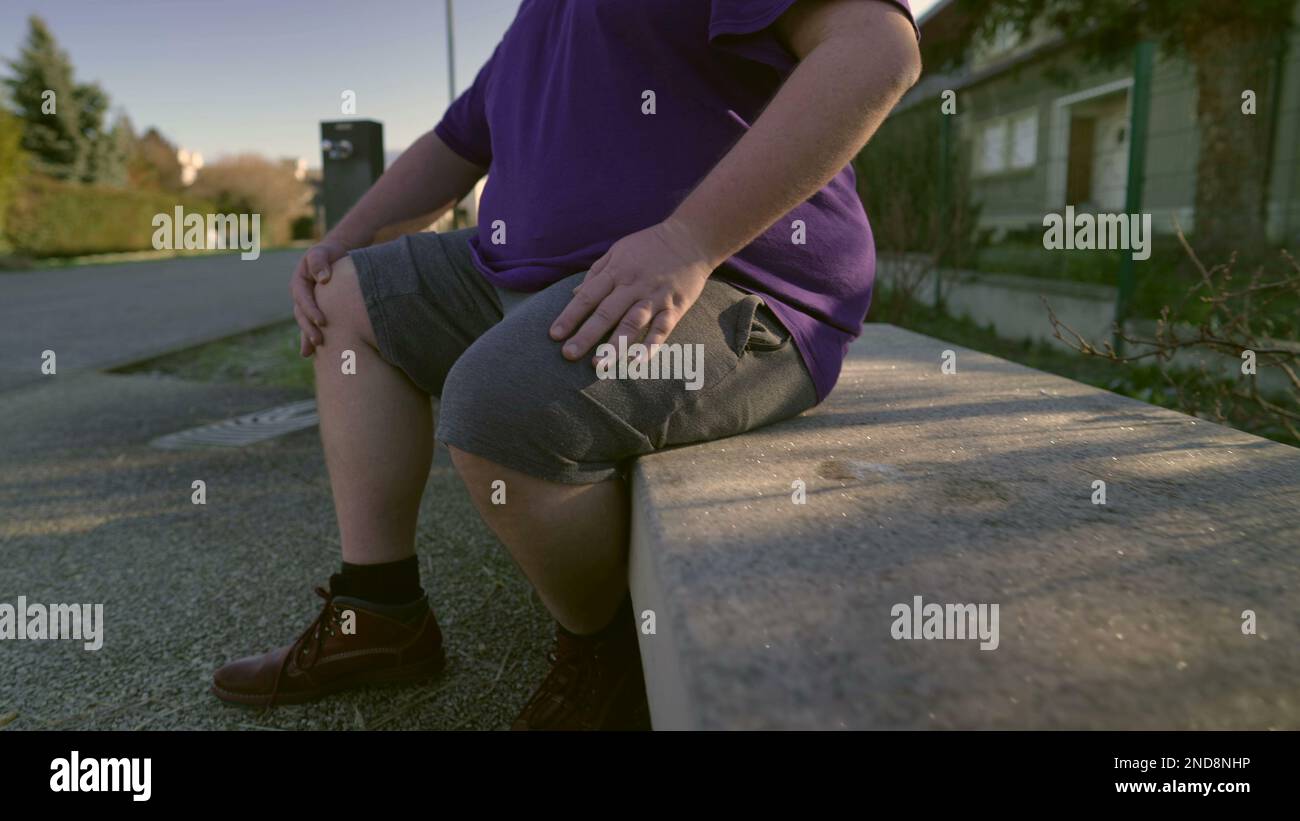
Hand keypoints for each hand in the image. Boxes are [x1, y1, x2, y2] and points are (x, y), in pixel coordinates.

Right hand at [289, 238, 354, 356]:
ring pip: (305, 323)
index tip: (322, 321)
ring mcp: (307, 305)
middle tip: (319, 341)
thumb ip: (319, 262)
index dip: (311, 310)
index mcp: (299, 283)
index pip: (303, 299)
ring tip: (313, 350)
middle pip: (302, 315)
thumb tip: (324, 279)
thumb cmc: (328, 253)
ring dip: (308, 336)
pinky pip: (312, 325)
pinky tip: (312, 354)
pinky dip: (310, 338)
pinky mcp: (316, 311)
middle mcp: (301, 296)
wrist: (334, 256)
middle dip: (309, 328)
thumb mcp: (322, 252)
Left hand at [549, 218, 717, 362]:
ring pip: (632, 323)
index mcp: (616, 271)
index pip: (588, 296)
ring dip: (614, 345)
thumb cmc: (650, 245)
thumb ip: (596, 273)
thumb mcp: (618, 251)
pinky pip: (662, 328)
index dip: (570, 316)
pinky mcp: (675, 306)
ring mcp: (655, 297)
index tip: (555, 335)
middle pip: (606, 313)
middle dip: (586, 335)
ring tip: (599, 364)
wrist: (691, 237)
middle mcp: (633, 285)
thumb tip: (574, 295)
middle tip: (569, 354)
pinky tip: (638, 361)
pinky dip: (651, 345)